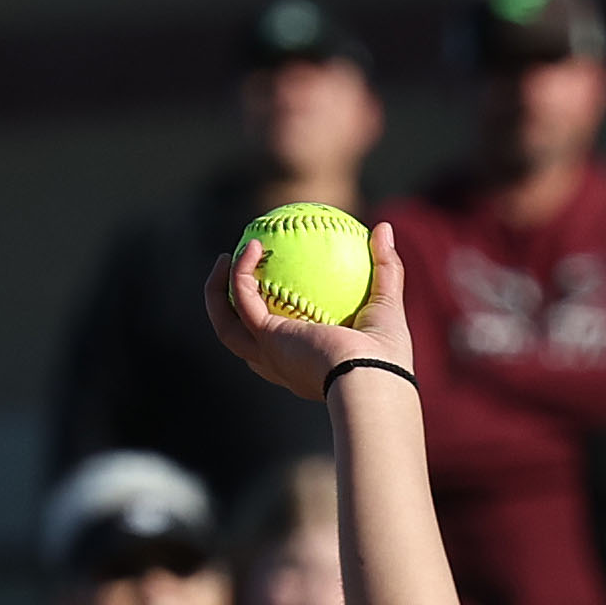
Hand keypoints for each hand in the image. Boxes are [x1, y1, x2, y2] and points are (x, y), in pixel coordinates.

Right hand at [203, 223, 414, 403]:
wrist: (372, 377)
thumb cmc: (387, 355)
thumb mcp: (388, 304)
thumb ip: (385, 267)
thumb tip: (383, 227)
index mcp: (309, 366)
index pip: (282, 347)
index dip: (271, 319)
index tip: (275, 287)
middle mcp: (284, 366)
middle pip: (242, 342)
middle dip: (229, 309)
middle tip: (237, 271)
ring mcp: (271, 356)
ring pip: (226, 327)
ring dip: (217, 293)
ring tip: (226, 256)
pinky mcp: (267, 340)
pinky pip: (243, 298)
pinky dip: (242, 272)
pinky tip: (253, 247)